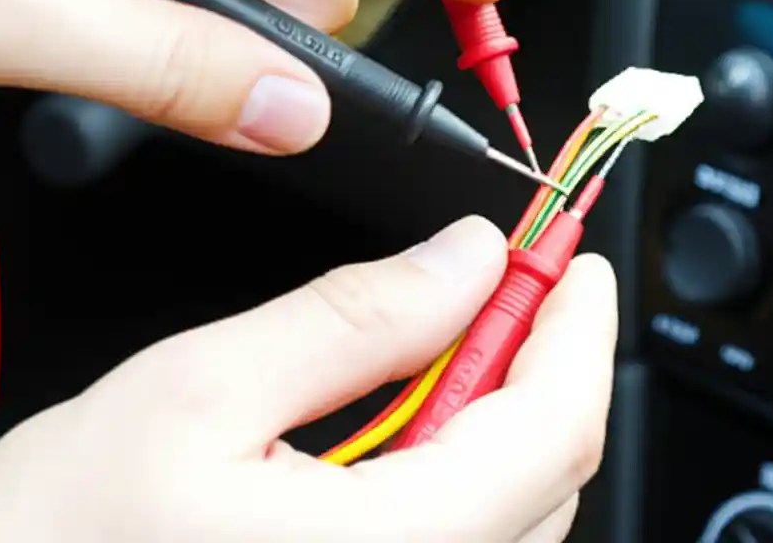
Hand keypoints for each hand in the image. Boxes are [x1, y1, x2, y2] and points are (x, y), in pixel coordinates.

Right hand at [0, 217, 617, 541]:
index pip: (556, 427)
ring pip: (513, 511)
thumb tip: (460, 261)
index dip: (579, 328)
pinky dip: (461, 467)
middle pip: (550, 470)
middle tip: (512, 279)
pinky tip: (406, 425)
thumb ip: (347, 322)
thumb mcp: (193, 396)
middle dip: (542, 358)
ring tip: (450, 338)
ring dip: (502, 412)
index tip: (573, 261)